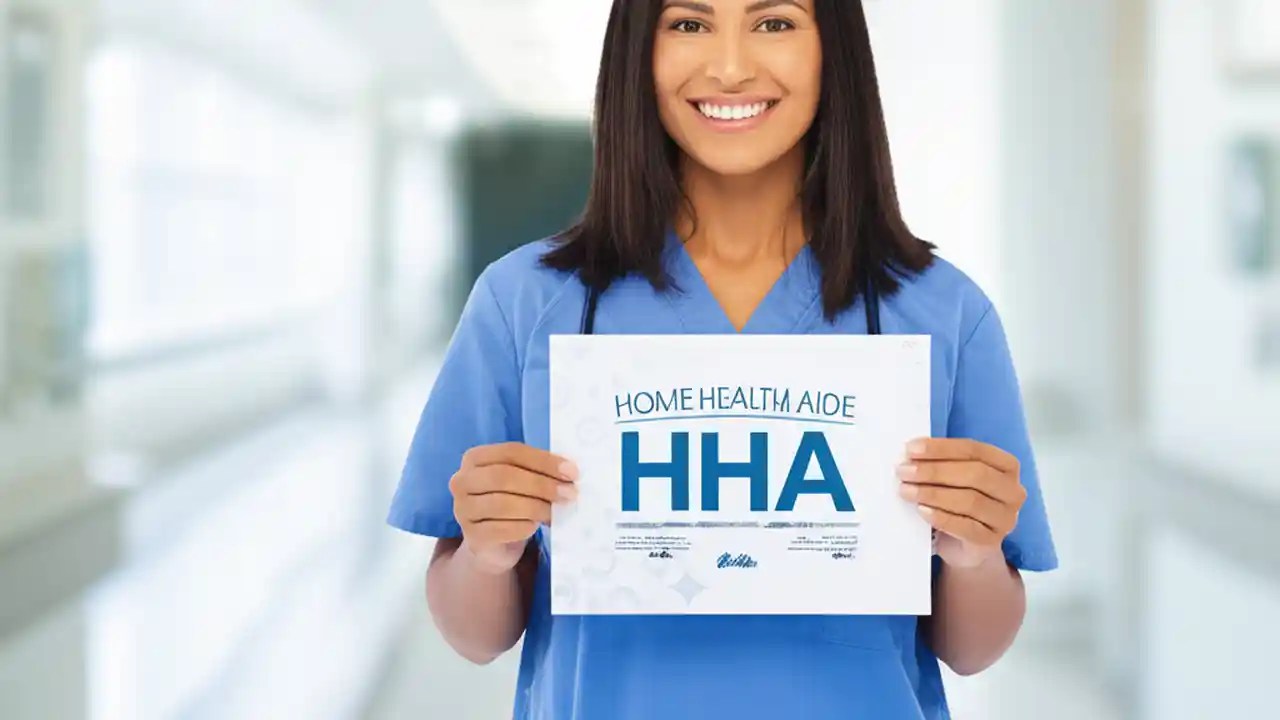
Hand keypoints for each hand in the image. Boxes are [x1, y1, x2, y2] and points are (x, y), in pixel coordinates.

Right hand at [449, 443, 578, 574]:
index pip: (511, 452)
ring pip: (502, 503)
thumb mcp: (522, 480)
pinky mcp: (471, 536)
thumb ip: (539, 471)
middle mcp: (462, 480)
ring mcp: (463, 509)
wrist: (494, 543)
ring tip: (555, 512)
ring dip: (536, 507)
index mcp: (475, 458)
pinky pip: (501, 529)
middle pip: (504, 476)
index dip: (543, 461)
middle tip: (569, 493)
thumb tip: (569, 473)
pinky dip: (524, 527)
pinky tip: (535, 526)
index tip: (572, 472)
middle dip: (542, 484)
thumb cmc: (512, 502)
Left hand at [896, 438, 1025, 568]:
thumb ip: (941, 464)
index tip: (911, 449)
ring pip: (970, 501)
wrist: (965, 547)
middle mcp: (1012, 491)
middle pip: (975, 474)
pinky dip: (941, 517)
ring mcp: (1005, 518)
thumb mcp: (954, 479)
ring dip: (933, 493)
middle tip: (904, 471)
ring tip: (906, 490)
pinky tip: (922, 511)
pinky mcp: (991, 541)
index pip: (974, 450)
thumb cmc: (958, 503)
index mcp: (1006, 466)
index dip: (942, 448)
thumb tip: (911, 455)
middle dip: (935, 471)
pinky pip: (966, 528)